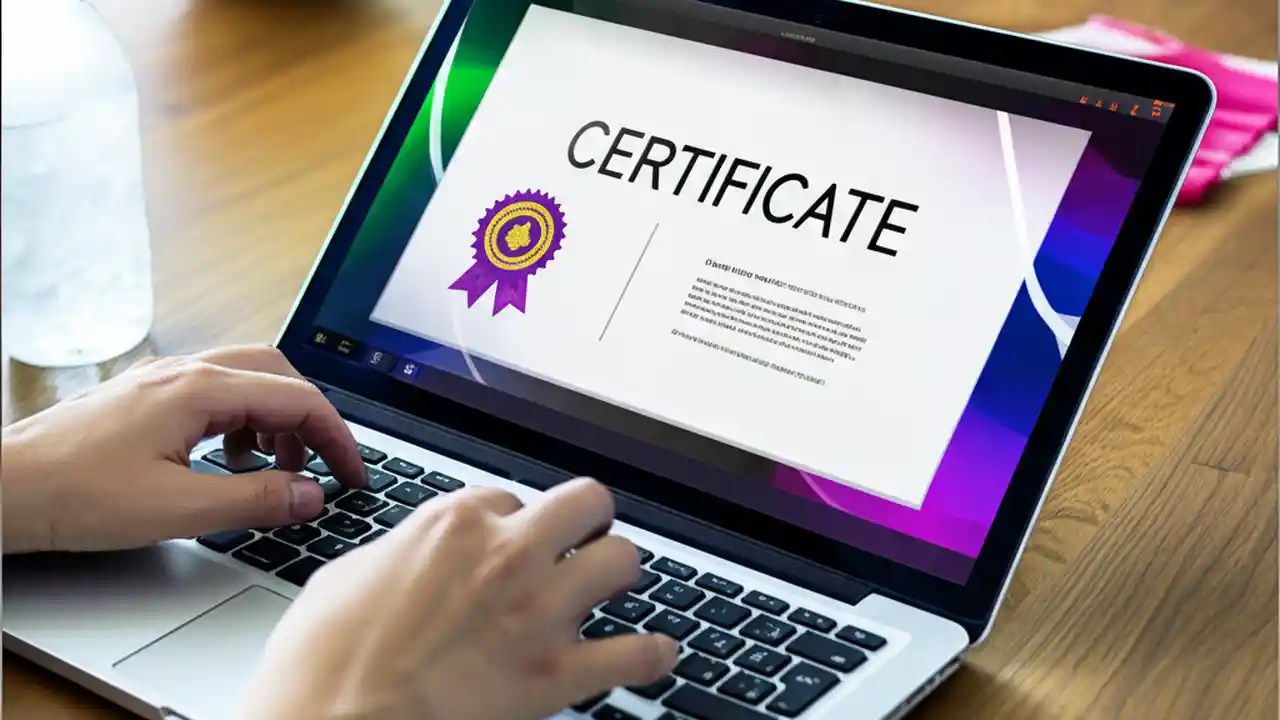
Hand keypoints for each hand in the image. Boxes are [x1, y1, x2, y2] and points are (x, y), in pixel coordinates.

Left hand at [1, 345, 364, 552]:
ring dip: (275, 419)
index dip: (336, 438)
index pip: (297, 399)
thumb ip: (254, 499)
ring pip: (246, 380)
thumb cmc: (74, 495)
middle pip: (278, 375)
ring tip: (276, 468)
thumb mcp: (178, 510)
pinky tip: (228, 461)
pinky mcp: (144, 398)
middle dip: (311, 420)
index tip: (352, 474)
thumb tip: (310, 496)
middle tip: (324, 465)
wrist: (1, 488)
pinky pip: (214, 393)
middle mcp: (183, 373)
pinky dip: (241, 421)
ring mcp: (161, 381)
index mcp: (199, 390)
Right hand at [241, 478, 678, 719]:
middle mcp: (506, 556)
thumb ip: (402, 552)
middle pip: (588, 502)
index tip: (508, 540)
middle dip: (588, 520)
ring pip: (623, 562)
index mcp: (453, 524)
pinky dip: (651, 656)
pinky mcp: (554, 675)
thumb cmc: (321, 662)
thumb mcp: (348, 575)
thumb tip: (418, 554)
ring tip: (611, 587)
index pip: (510, 495)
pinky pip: (636, 655)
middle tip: (582, 541)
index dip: (511, 521)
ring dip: (619, 575)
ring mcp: (537, 613)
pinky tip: (652, 655)